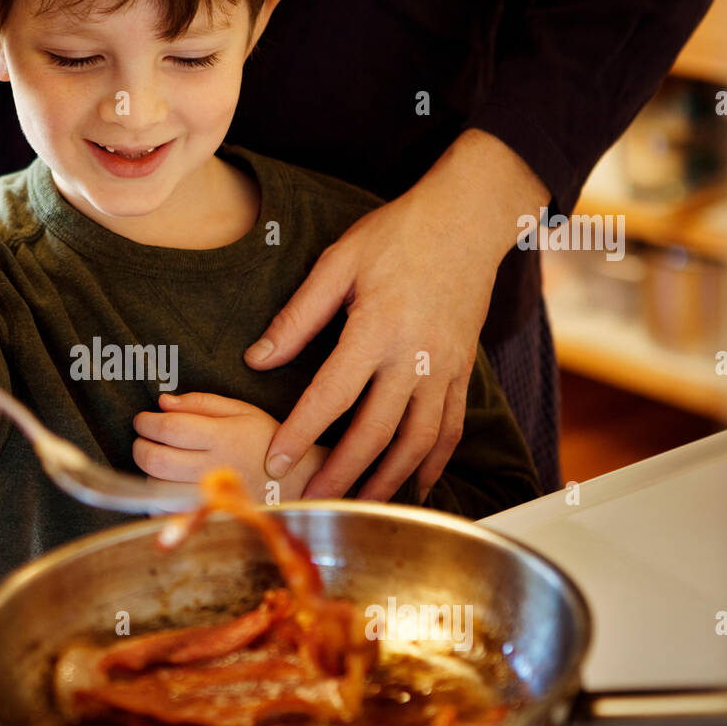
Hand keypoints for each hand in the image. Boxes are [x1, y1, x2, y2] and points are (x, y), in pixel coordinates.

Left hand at [132, 392, 327, 502]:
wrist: (298, 484)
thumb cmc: (268, 443)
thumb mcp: (243, 411)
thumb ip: (202, 403)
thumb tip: (163, 402)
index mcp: (223, 437)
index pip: (168, 428)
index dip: (146, 422)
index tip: (144, 420)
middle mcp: (214, 468)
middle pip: (155, 460)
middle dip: (140, 447)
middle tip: (145, 439)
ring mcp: (210, 497)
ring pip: (158, 487)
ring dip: (150, 472)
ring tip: (162, 461)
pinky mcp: (208, 518)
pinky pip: (168, 512)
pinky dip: (160, 499)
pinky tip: (171, 485)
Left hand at [243, 129, 548, 501]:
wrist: (468, 217)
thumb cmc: (398, 234)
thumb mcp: (338, 262)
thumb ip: (297, 316)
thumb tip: (257, 358)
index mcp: (377, 328)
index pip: (331, 395)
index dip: (301, 433)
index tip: (276, 463)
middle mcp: (415, 356)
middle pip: (376, 431)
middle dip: (341, 473)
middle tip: (311, 503)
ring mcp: (445, 367)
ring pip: (418, 441)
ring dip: (389, 480)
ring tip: (360, 508)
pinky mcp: (464, 371)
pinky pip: (451, 428)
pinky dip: (434, 462)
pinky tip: (417, 486)